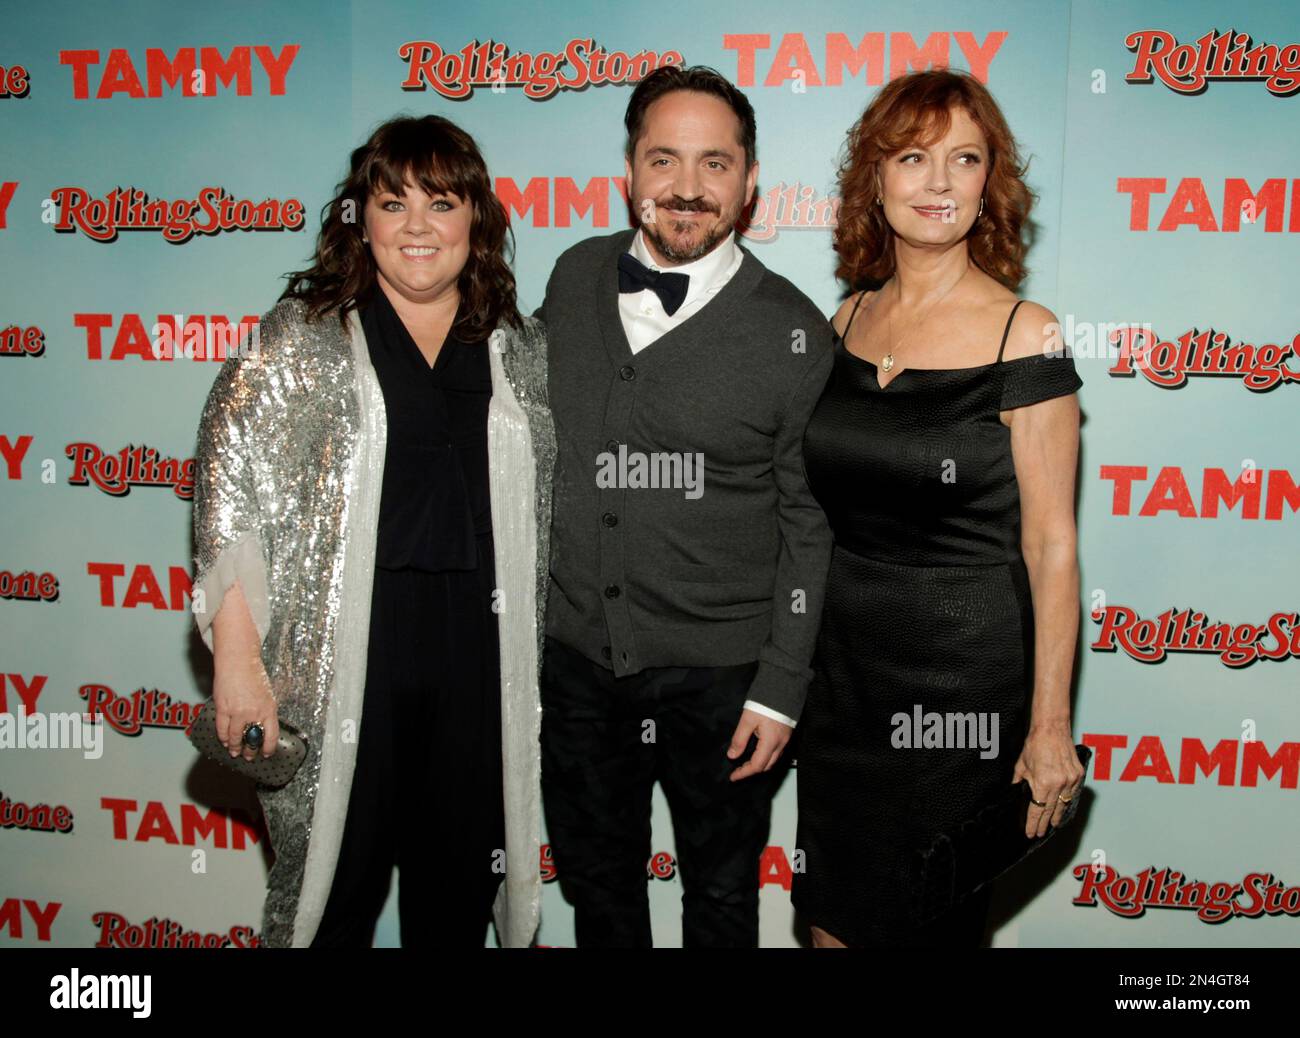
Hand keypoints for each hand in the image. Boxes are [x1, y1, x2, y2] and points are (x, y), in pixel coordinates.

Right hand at [213, 650, 279, 762]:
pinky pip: (222, 729)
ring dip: (234, 747)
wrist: (239, 663)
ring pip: (235, 737)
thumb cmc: (254, 676)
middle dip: (250, 751)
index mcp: (269, 709)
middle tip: (249, 756)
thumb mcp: (268, 695)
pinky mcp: (223, 708)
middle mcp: (254, 712)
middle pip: (252, 739)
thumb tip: (263, 727)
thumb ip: (266, 712)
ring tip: (234, 752)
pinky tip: (224, 741)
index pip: (271, 735)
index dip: (268, 748)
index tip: (266, 753)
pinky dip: (223, 737)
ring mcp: (238, 712)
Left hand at [726, 708, 791, 780]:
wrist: (784, 687)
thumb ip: (739, 739)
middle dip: (752, 770)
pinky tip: (758, 751)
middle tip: (738, 770)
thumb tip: (732, 755)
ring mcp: (785, 739)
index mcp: (770, 742)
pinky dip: (766, 756)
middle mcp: (780, 744)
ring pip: (773, 760)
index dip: (744, 773)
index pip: (756, 765)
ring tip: (746, 762)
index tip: (733, 777)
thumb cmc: (766, 702)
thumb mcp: (748, 720)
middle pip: (766, 766)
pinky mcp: (786, 734)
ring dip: (759, 764)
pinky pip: (777, 752)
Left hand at [1012, 722, 1084, 837]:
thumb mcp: (1021, 765)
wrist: (1052, 729)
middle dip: (1045, 823)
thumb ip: (1018, 781)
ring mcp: (1071, 780)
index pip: (1037, 810)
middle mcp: (1059, 784)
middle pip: (1051, 811)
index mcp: (1042, 783)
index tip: (1031, 832)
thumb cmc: (1035, 745)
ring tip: (1053, 824)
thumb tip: (1014, 791)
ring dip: (1058, 815)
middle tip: (1040, 832)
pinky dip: (1067, 801)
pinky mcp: (1078, 775)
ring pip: (1064, 804)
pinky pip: (1073, 793)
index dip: (1033, 823)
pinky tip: (1063, 806)